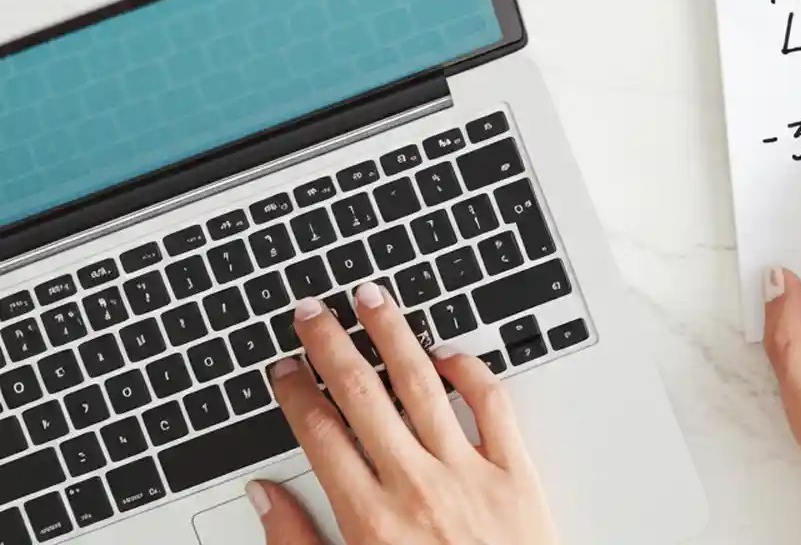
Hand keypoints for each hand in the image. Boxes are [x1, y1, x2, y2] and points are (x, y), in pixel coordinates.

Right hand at [247, 282, 558, 544]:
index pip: (319, 433)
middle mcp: (416, 486)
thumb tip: (264, 496)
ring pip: (422, 384)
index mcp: (369, 519)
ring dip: (392, 334)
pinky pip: (492, 406)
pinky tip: (448, 352)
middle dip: (331, 345)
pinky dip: (470, 371)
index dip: (295, 392)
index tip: (283, 367)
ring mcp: (469, 475)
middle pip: (362, 394)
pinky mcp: (517, 474)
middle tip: (312, 311)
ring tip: (372, 299)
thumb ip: (298, 543)